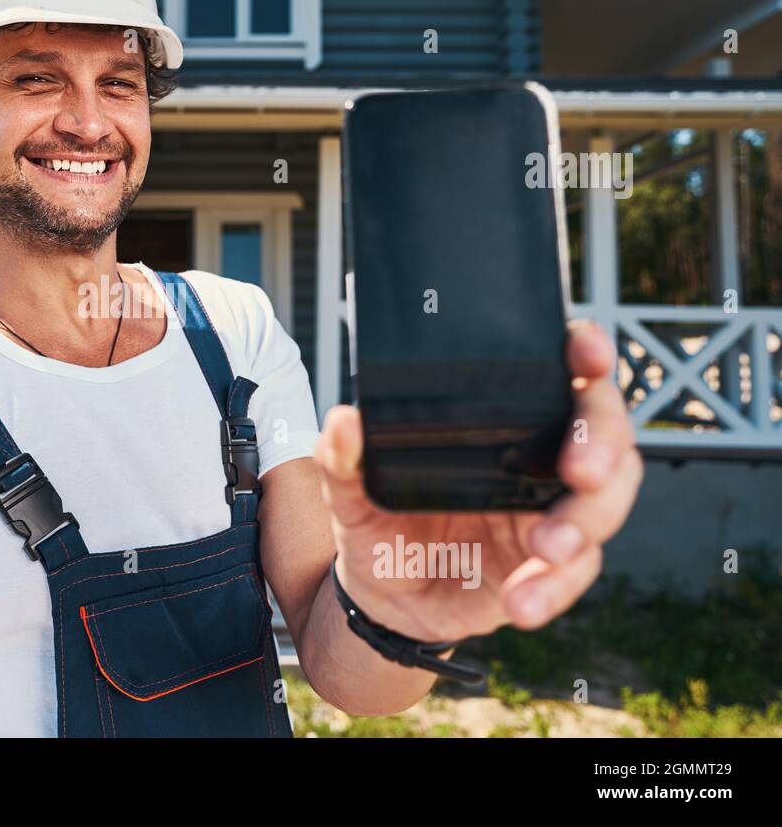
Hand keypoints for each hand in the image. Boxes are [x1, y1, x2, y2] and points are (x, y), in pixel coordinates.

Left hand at [313, 319, 642, 641]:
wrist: (385, 599)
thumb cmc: (381, 524)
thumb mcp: (351, 492)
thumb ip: (344, 460)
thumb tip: (342, 422)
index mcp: (499, 419)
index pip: (555, 371)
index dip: (585, 352)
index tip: (584, 353)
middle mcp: (537, 455)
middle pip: (603, 431)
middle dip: (602, 444)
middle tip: (579, 472)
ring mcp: (551, 508)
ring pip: (607, 501)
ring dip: (586, 522)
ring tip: (545, 548)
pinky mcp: (554, 565)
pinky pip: (577, 571)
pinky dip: (555, 587)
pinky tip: (522, 599)